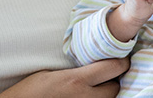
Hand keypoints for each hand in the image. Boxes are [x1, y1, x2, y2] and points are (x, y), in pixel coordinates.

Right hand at [0, 58, 128, 97]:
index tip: (121, 58)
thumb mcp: (51, 74)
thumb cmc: (31, 91)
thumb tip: (90, 67)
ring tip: (98, 87)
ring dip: (107, 94)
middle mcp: (85, 97)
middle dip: (113, 81)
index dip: (121, 62)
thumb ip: (75, 72)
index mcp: (77, 80)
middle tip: (107, 75)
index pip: (114, 68)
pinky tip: (88, 96)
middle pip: (115, 88)